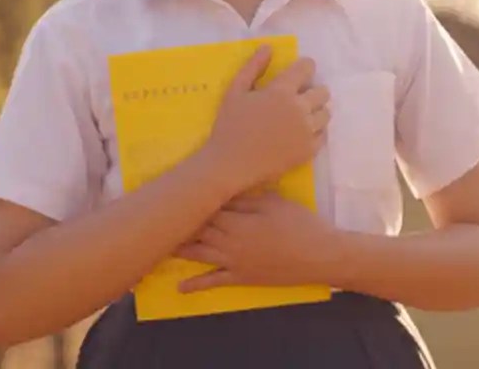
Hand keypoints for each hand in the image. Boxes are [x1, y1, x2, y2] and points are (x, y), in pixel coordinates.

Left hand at [175, 192, 339, 292]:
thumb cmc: (300, 224)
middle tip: (158, 217)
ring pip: (200, 253)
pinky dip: (195, 285)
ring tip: (160, 244)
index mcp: (238, 219)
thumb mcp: (275, 202)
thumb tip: (222, 191)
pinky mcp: (240, 277)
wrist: (319, 255)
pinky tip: (180, 287)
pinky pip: (214, 282)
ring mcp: (233, 262)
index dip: (191, 202)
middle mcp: (229, 241)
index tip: (174, 195)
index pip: (207, 208)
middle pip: (199, 230)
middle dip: (180, 223)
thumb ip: (246, 198)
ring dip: (180, 249)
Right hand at [203, 47, 330, 191]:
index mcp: (282, 91)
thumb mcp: (235, 91)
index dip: (305, 67)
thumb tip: (268, 47)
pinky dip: (316, 131)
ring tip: (301, 116)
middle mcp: (300, 108)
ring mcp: (306, 131)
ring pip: (326, 113)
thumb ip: (253, 67)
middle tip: (298, 97)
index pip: (307, 68)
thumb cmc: (229, 125)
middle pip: (323, 91)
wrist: (230, 164)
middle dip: (313, 90)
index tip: (299, 73)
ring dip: (317, 110)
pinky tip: (301, 132)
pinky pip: (323, 135)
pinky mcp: (309, 151)